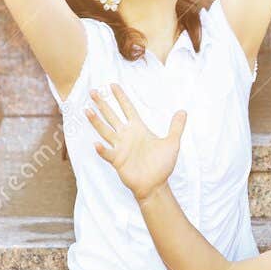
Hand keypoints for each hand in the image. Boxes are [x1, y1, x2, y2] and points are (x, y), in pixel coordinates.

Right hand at [87, 84, 187, 198]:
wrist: (156, 184)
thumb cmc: (162, 165)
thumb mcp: (172, 143)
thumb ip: (176, 127)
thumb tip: (183, 111)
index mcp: (138, 129)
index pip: (128, 109)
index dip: (121, 97)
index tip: (113, 85)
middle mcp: (127, 136)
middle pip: (112, 116)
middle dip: (103, 104)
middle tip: (92, 91)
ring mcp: (120, 148)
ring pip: (105, 131)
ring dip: (96, 121)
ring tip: (87, 110)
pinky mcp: (117, 160)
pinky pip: (108, 153)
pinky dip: (102, 149)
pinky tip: (96, 143)